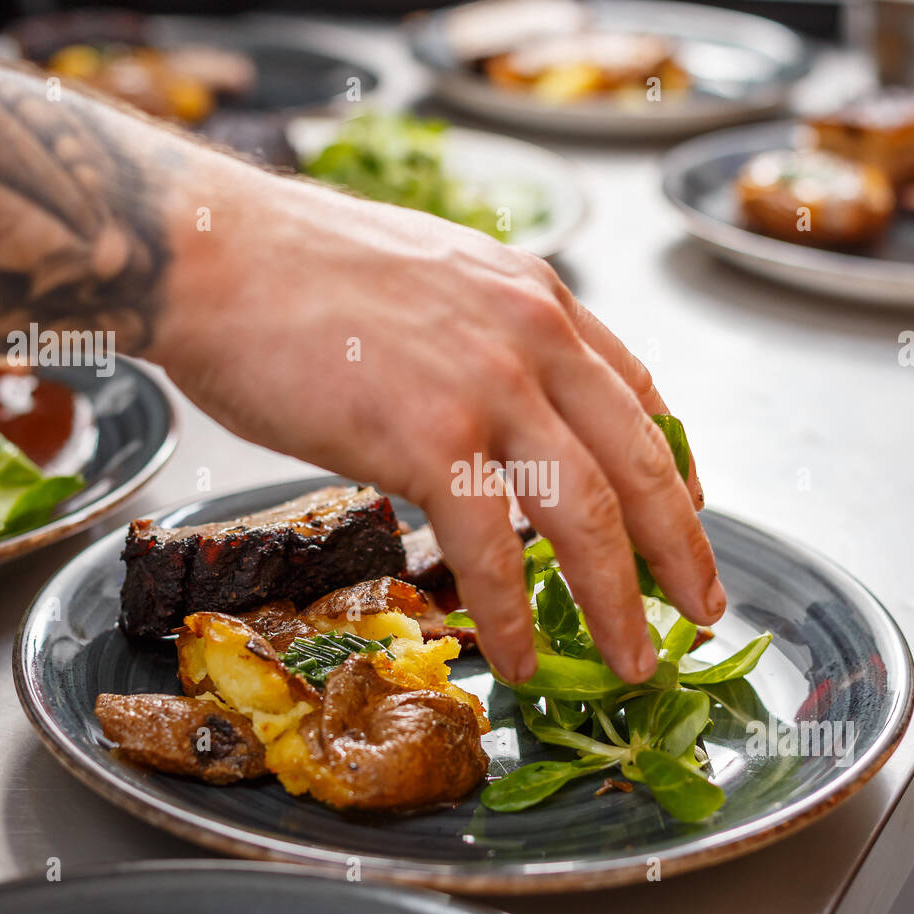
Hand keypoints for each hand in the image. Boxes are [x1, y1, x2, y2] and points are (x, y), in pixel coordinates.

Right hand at [154, 160, 725, 683]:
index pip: (637, 392)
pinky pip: (493, 547)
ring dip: (620, 601)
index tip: (687, 515)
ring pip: (589, 513)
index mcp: (536, 298)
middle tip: (702, 609)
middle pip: (640, 461)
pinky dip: (513, 615)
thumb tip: (498, 405)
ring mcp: (486, 385)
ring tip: (634, 661)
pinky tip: (521, 658)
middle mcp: (532, 336)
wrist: (210, 252)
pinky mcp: (428, 436)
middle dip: (681, 549)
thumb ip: (486, 337)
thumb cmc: (295, 269)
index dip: (673, 467)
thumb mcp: (433, 278)